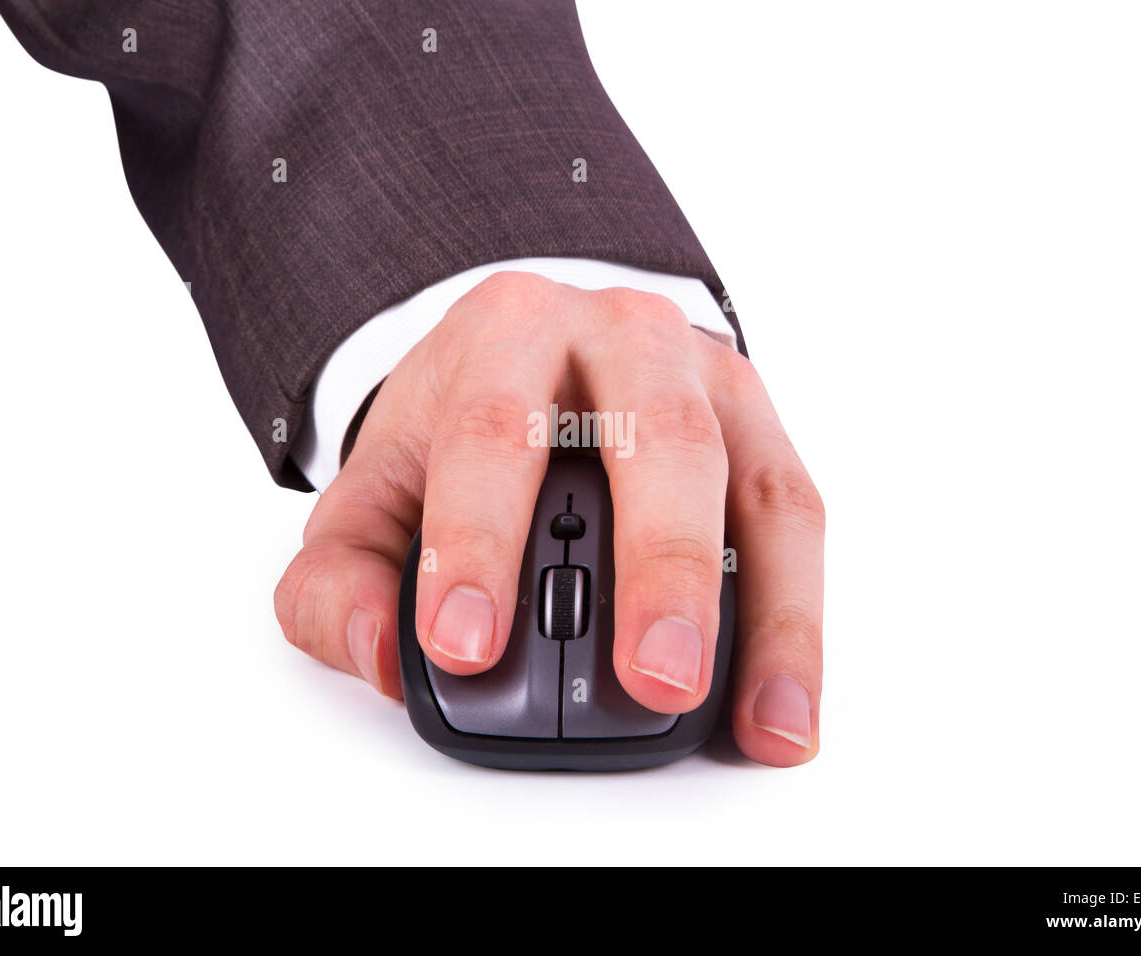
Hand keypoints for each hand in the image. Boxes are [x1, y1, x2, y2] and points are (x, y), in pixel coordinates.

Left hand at [274, 272, 823, 766]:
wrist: (536, 353)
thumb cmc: (458, 426)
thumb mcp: (374, 491)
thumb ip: (341, 578)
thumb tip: (378, 649)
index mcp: (507, 335)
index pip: (491, 428)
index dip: (477, 538)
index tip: (466, 644)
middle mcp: (623, 337)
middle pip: (661, 437)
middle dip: (660, 565)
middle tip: (653, 678)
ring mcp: (709, 380)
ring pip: (760, 485)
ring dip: (767, 610)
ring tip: (754, 715)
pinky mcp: (763, 431)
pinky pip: (798, 521)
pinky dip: (800, 619)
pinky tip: (786, 703)